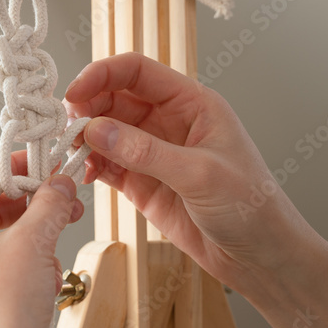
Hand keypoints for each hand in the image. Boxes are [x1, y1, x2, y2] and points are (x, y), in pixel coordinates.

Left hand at [0, 152, 83, 327]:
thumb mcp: (32, 244)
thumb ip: (49, 203)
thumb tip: (60, 184)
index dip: (20, 168)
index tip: (52, 168)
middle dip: (32, 207)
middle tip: (66, 206)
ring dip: (32, 240)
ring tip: (55, 252)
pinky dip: (23, 267)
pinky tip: (44, 282)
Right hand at [65, 52, 317, 297]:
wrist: (261, 255)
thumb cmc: (251, 206)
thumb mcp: (200, 174)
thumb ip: (146, 152)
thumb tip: (97, 130)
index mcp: (193, 103)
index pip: (138, 72)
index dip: (102, 74)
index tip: (74, 94)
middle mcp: (170, 122)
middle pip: (115, 99)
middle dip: (87, 109)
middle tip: (67, 129)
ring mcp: (154, 153)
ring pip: (106, 132)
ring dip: (84, 139)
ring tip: (69, 154)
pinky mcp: (143, 184)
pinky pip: (107, 165)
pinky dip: (89, 167)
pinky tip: (81, 174)